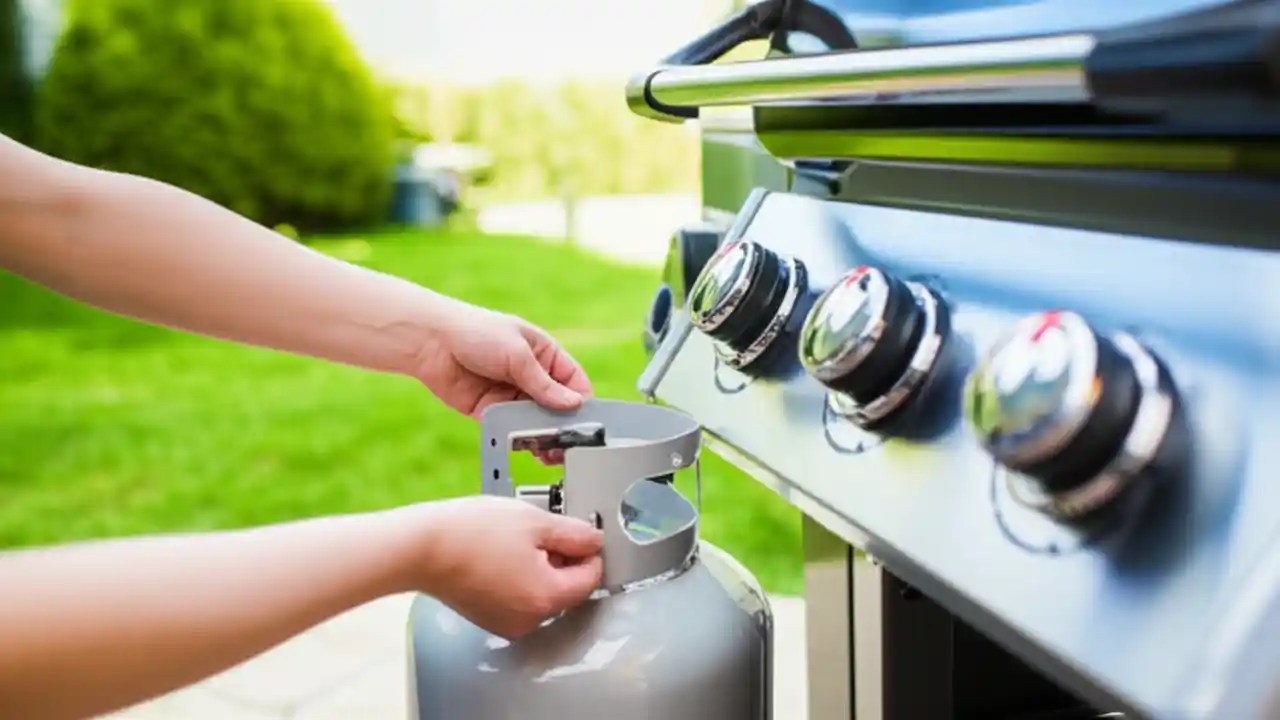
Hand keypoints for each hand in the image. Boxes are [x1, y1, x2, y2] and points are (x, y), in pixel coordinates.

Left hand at [412, 302, 592, 461]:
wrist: (430, 341)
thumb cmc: (476, 332)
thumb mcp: (518, 354)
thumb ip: (544, 384)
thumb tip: (573, 404)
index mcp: (544, 354)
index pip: (573, 382)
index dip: (581, 402)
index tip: (585, 422)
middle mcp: (531, 375)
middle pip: (556, 406)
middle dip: (562, 425)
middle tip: (567, 444)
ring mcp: (511, 393)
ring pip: (535, 420)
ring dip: (542, 436)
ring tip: (549, 452)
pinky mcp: (491, 410)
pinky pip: (511, 427)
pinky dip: (519, 438)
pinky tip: (525, 447)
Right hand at [413, 497, 603, 639]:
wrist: (421, 547)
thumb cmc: (471, 533)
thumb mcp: (535, 521)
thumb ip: (575, 534)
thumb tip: (595, 540)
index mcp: (546, 597)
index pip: (591, 579)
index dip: (590, 552)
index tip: (582, 534)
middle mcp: (530, 619)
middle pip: (567, 588)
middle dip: (563, 560)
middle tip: (543, 531)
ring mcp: (508, 623)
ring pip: (542, 593)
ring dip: (540, 568)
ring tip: (515, 541)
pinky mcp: (490, 618)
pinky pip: (519, 598)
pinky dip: (518, 578)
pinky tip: (501, 554)